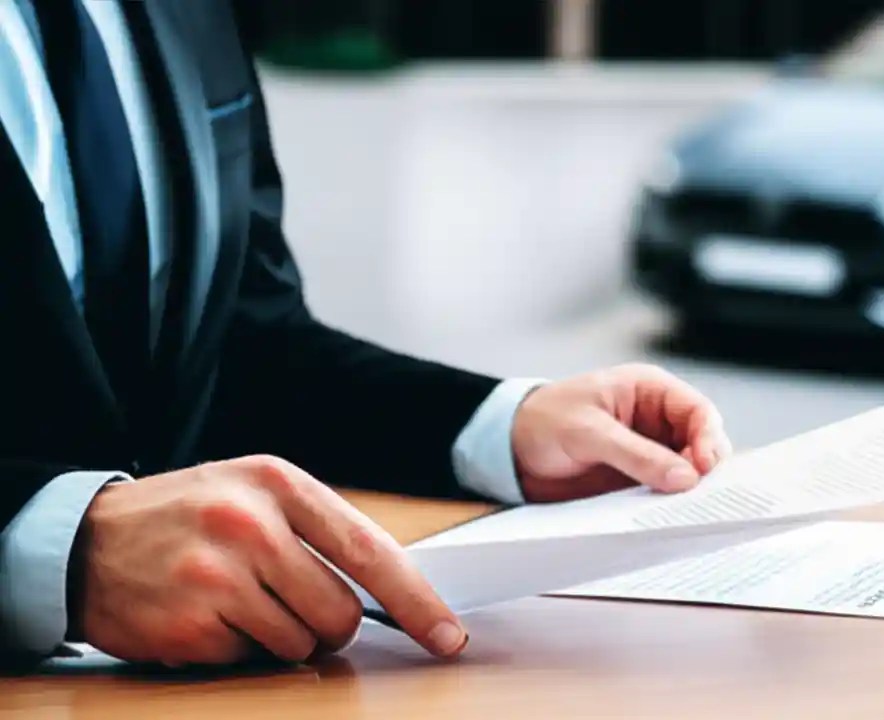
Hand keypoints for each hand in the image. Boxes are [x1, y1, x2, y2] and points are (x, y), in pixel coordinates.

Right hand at [74, 455, 466, 665]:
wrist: (85, 539)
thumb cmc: (189, 516)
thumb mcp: (254, 492)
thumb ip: (318, 532)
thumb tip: (392, 592)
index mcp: (279, 483)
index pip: (370, 551)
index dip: (417, 601)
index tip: (447, 635)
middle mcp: (251, 525)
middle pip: (340, 612)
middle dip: (327, 624)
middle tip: (286, 601)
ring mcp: (217, 576)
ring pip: (300, 645)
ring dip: (279, 638)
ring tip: (237, 601)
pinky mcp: (188, 625)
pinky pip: (249, 661)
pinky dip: (235, 650)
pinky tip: (204, 617)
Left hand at [512, 364, 731, 502]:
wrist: (507, 450)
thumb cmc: (543, 421)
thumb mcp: (588, 432)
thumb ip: (636, 454)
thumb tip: (685, 477)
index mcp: (649, 391)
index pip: (698, 411)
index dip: (709, 438)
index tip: (705, 467)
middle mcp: (655, 420)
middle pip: (701, 444)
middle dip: (704, 468)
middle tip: (700, 495)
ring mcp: (648, 452)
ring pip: (686, 472)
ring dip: (688, 491)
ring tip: (687, 511)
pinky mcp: (636, 480)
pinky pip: (663, 494)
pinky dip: (668, 506)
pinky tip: (666, 518)